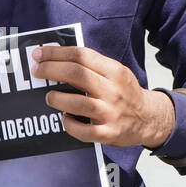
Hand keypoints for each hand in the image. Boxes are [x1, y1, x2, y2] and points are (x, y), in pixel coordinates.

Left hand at [30, 46, 174, 148]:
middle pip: (77, 74)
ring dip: (57, 98)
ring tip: (49, 96)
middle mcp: (113, 90)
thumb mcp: (115, 72)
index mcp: (114, 71)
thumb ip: (92, 65)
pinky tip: (65, 119)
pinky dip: (70, 125)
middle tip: (36, 71)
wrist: (149, 118)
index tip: (39, 54)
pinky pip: (84, 131)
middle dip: (51, 70)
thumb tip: (57, 56)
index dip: (56, 53)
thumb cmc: (125, 93)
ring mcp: (111, 113)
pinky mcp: (109, 133)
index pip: (81, 56)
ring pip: (78, 103)